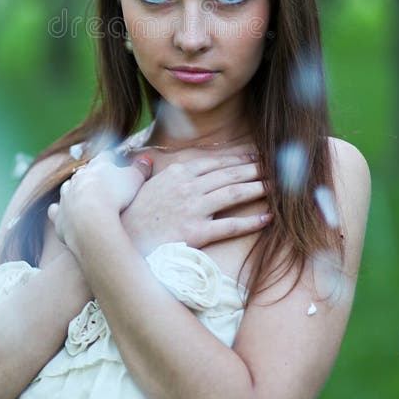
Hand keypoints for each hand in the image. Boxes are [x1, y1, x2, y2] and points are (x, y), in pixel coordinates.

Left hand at [47, 150, 152, 248]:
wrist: (91, 220)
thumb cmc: (116, 196)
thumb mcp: (135, 179)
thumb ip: (140, 168)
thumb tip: (145, 160)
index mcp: (98, 166)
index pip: (105, 157)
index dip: (111, 158)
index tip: (115, 158)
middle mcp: (78, 178)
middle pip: (84, 171)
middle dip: (91, 174)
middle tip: (100, 179)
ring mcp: (66, 197)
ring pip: (67, 188)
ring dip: (73, 189)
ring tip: (81, 194)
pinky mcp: (59, 217)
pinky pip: (55, 210)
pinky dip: (58, 210)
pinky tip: (60, 211)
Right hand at [121, 150, 272, 254]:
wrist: (121, 241)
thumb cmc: (129, 215)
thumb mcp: (138, 185)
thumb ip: (147, 169)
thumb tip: (143, 158)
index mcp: (176, 173)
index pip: (214, 162)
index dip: (237, 159)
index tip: (254, 157)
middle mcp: (187, 187)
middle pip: (228, 175)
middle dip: (254, 170)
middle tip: (274, 168)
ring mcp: (193, 209)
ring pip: (233, 194)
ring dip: (257, 188)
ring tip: (276, 187)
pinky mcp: (196, 233)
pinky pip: (230, 226)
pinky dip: (250, 221)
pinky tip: (267, 218)